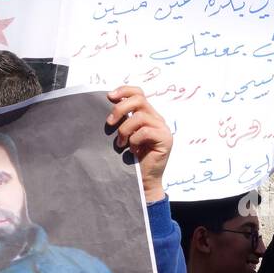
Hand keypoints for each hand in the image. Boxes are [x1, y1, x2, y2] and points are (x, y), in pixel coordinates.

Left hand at [107, 86, 172, 202]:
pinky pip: (145, 131)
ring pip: (139, 117)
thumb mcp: (124, 135)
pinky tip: (132, 150)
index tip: (109, 97)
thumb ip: (122, 120)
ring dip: (125, 130)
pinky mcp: (165, 139)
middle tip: (109, 123)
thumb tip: (108, 103)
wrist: (143, 181)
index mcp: (148, 115)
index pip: (139, 93)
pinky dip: (134, 140)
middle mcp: (157, 119)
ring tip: (121, 144)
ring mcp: (163, 128)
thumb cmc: (130, 159)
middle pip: (138, 100)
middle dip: (120, 109)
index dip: (124, 91)